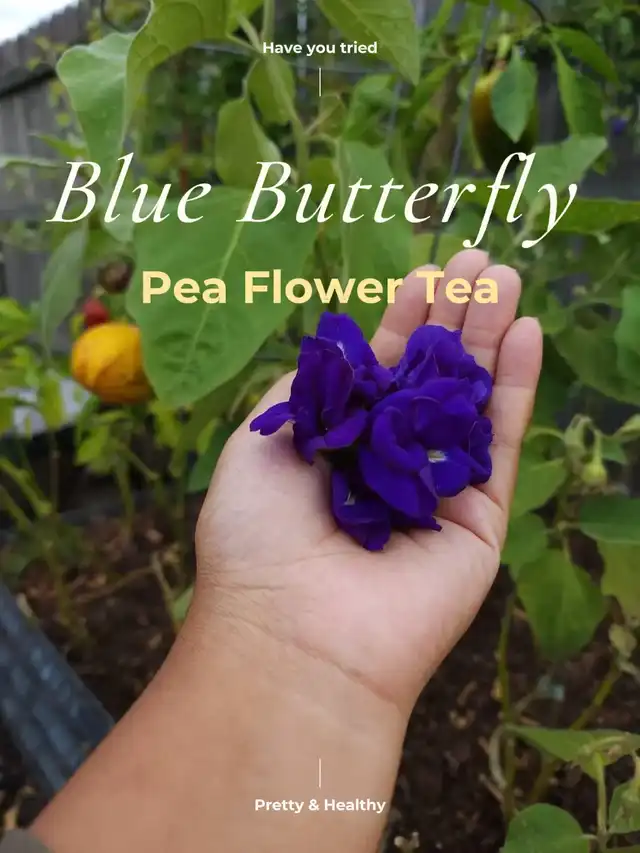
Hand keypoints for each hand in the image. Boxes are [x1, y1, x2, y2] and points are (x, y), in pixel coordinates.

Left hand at [195, 249, 542, 716]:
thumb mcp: (259, 443)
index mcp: (339, 446)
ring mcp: (437, 489)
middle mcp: (390, 463)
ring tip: (508, 277)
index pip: (381, 371)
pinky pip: (503, 442)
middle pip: (432, 377)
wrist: (293, 633)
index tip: (425, 273)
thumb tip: (340, 354)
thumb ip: (307, 391)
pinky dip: (516, 386)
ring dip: (491, 336)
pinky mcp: (480, 519)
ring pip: (473, 400)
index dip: (403, 320)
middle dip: (455, 316)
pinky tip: (526, 333)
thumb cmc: (256, 537)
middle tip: (481, 260)